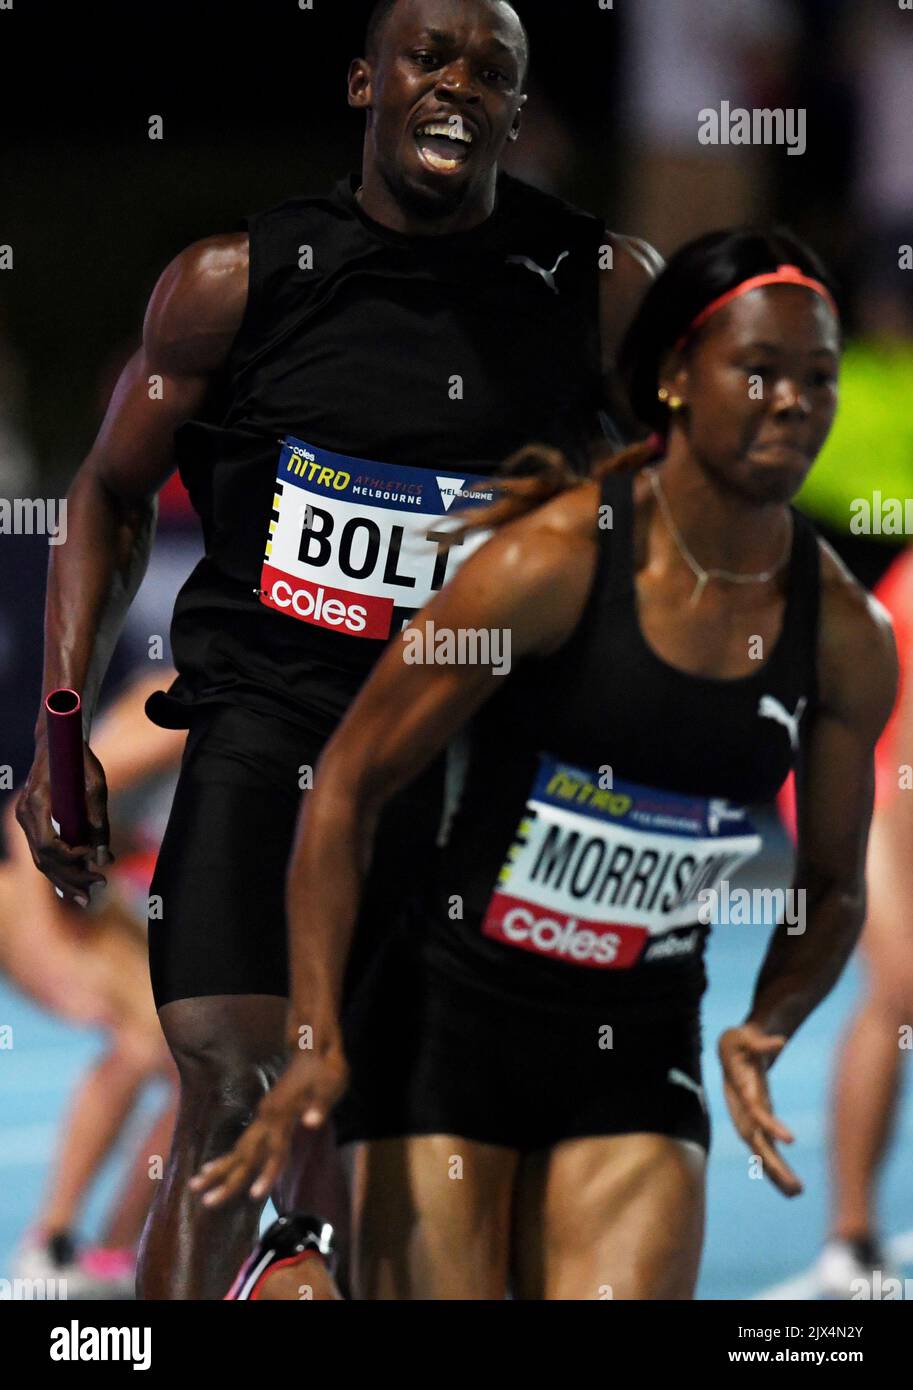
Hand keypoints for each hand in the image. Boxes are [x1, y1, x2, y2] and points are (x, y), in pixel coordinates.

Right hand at [15, 737, 113, 905]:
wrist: (56, 741)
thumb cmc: (78, 760)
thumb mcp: (95, 787)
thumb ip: (99, 823)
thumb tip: (105, 859)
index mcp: (36, 802)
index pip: (47, 845)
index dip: (71, 858)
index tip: (94, 861)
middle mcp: (24, 813)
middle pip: (43, 859)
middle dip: (70, 878)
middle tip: (98, 888)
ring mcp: (24, 818)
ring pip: (40, 860)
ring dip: (64, 879)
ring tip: (88, 896)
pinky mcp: (31, 822)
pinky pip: (41, 852)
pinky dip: (57, 869)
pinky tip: (70, 887)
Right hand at [190, 1045, 348, 1207]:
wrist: (313, 1048)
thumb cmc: (325, 1070)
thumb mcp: (330, 1086)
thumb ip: (319, 1106)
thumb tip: (311, 1123)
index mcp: (283, 1115)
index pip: (276, 1152)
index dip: (267, 1174)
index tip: (254, 1196)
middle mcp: (268, 1119)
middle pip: (246, 1156)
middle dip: (227, 1181)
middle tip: (206, 1202)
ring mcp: (263, 1118)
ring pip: (237, 1151)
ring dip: (217, 1171)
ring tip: (194, 1187)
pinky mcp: (264, 1118)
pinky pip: (241, 1144)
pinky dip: (225, 1158)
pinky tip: (210, 1168)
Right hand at [718, 1023, 802, 1196]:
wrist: (731, 1050)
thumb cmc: (739, 1040)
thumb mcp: (745, 1035)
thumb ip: (760, 1041)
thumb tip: (779, 1042)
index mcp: (738, 1090)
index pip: (753, 1111)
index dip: (768, 1125)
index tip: (790, 1140)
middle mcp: (741, 1111)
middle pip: (755, 1141)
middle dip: (773, 1165)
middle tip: (795, 1187)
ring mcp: (748, 1120)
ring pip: (760, 1152)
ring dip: (776, 1174)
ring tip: (797, 1194)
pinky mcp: (758, 1124)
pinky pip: (766, 1150)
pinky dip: (776, 1169)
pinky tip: (792, 1188)